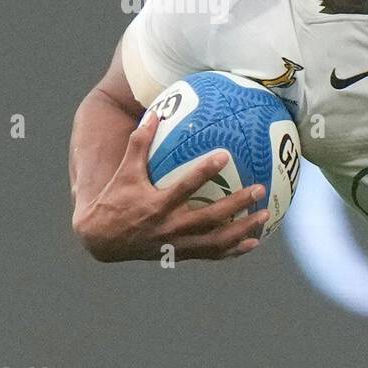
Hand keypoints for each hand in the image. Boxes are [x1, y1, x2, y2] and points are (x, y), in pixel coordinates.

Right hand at [72, 111, 269, 261]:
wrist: (102, 240)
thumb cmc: (115, 200)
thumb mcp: (125, 172)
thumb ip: (140, 143)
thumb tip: (154, 113)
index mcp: (156, 205)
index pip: (184, 187)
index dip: (204, 171)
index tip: (226, 154)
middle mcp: (169, 227)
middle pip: (210, 217)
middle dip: (236, 204)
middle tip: (260, 189)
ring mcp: (177, 244)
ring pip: (216, 241)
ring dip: (243, 229)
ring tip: (265, 215)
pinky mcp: (181, 254)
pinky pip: (212, 254)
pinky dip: (234, 250)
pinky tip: (254, 242)